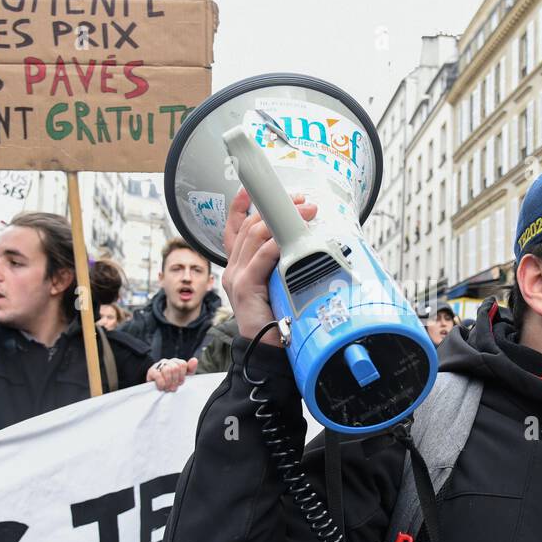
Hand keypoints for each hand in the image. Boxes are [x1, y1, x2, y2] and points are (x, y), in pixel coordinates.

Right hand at [147, 357, 196, 391]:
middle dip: (175, 380)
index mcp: (176, 362)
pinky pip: (158, 374)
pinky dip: (161, 382)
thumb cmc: (172, 383)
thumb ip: (190, 369)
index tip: (180, 383)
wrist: (157, 390)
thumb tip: (194, 360)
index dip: (182, 375)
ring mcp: (159, 365)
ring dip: (168, 382)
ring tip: (167, 388)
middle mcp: (168, 362)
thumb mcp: (184, 377)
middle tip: (173, 388)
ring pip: (167, 370)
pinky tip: (161, 387)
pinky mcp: (151, 370)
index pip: (182, 364)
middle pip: (175, 368)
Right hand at [221, 188, 317, 347]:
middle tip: (302, 201)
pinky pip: (260, 258)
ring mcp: (237, 277)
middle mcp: (234, 269)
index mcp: (240, 266)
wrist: (268, 353)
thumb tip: (307, 243)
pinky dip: (276, 244)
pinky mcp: (245, 288)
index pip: (235, 228)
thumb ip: (285, 265)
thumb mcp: (280, 284)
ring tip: (305, 211)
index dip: (241, 205)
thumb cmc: (278, 321)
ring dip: (281, 220)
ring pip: (254, 236)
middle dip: (275, 208)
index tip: (255, 188)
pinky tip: (290, 237)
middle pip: (249, 225)